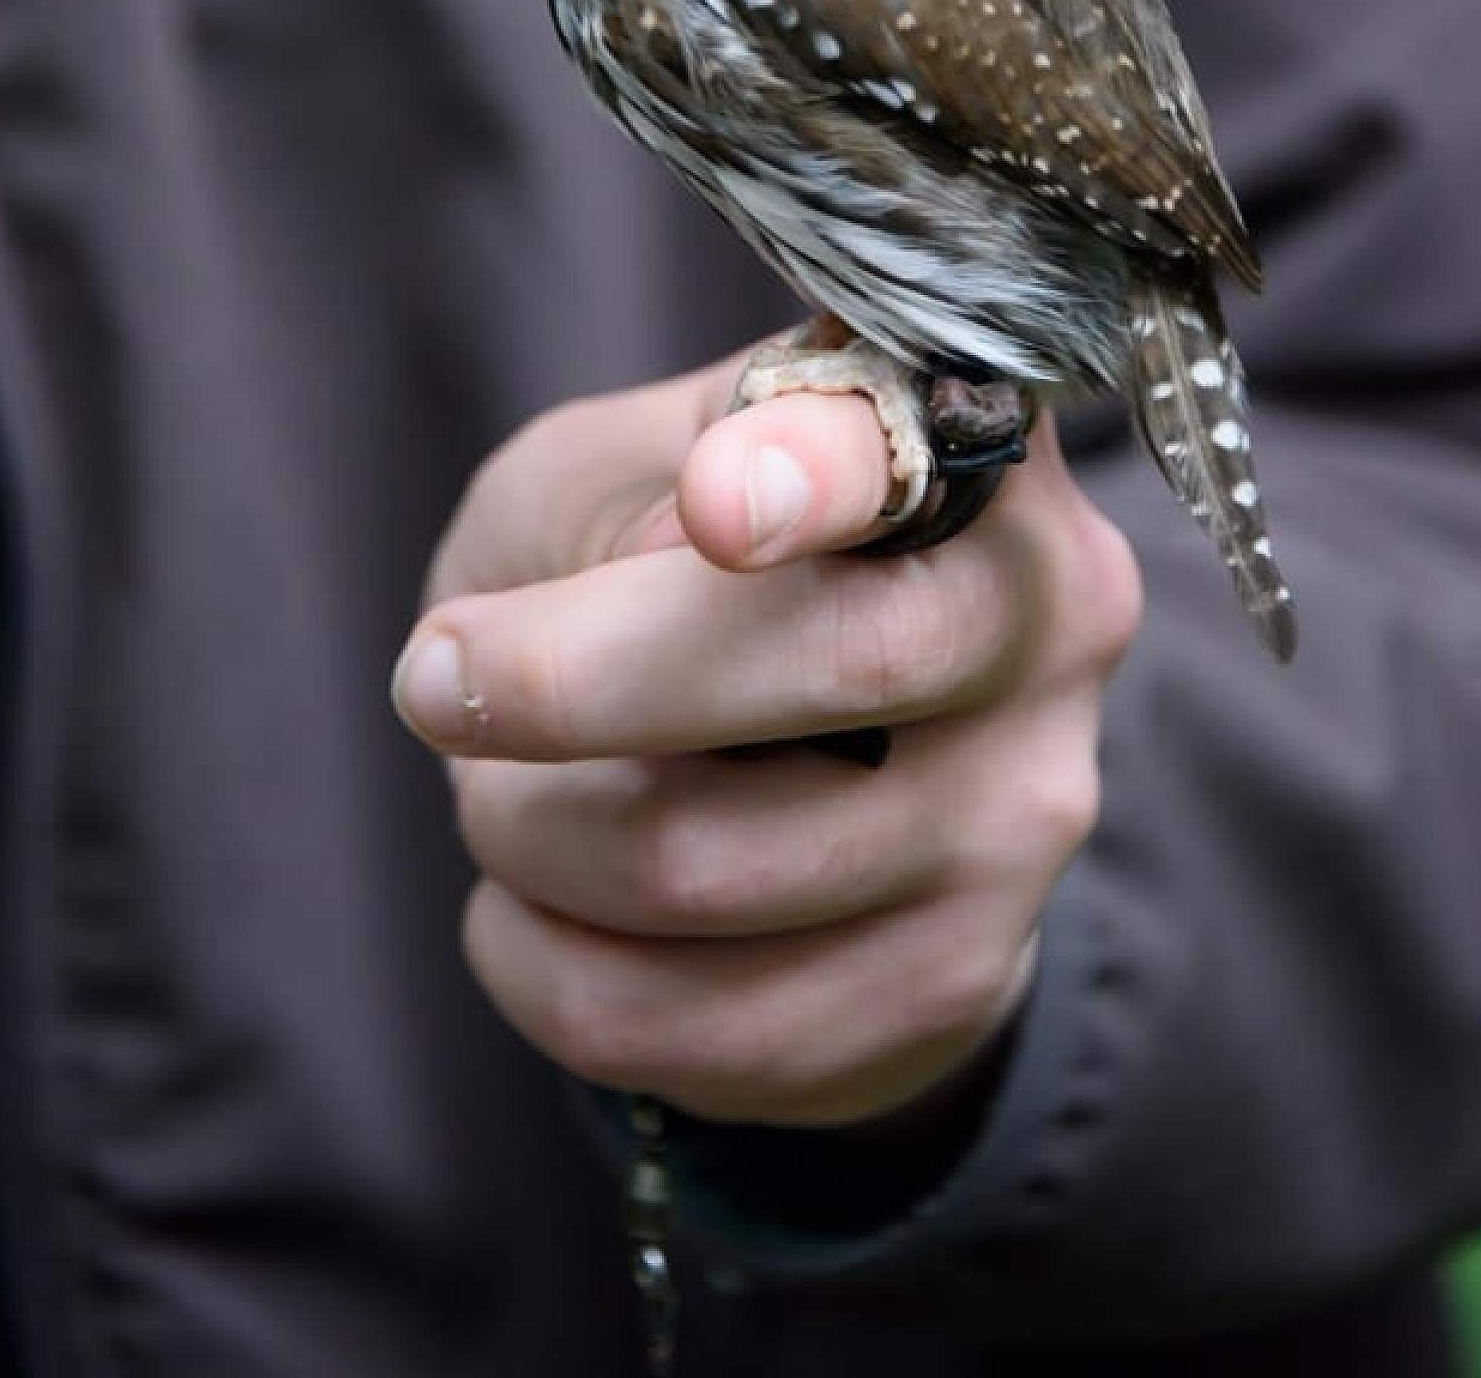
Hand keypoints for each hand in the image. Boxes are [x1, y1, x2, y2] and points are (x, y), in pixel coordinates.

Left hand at [391, 351, 1139, 1129]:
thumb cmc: (672, 564)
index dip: (816, 472)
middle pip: (837, 662)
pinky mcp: (954, 988)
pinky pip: (687, 1025)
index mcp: (966, 456)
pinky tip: (533, 911)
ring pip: (713, 865)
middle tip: (437, 680)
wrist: (787, 761)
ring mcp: (1016, 824)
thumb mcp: (618, 471)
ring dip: (527, 833)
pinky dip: (543, 965)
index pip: (910, 454)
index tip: (712, 501)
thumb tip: (668, 566)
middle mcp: (1044, 628)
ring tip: (500, 798)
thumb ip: (629, 493)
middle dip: (579, 682)